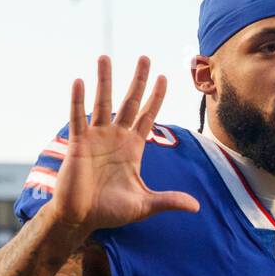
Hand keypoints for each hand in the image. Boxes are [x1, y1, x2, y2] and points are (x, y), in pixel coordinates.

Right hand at [50, 55, 198, 233]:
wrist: (81, 218)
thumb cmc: (110, 211)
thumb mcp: (144, 205)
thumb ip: (168, 200)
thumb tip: (196, 207)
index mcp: (132, 148)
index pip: (147, 116)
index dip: (155, 97)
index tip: (164, 77)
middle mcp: (115, 137)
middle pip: (129, 102)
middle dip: (138, 80)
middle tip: (145, 57)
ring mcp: (96, 138)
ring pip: (103, 103)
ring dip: (105, 80)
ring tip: (105, 57)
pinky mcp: (78, 144)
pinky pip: (78, 118)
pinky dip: (78, 100)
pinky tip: (80, 82)